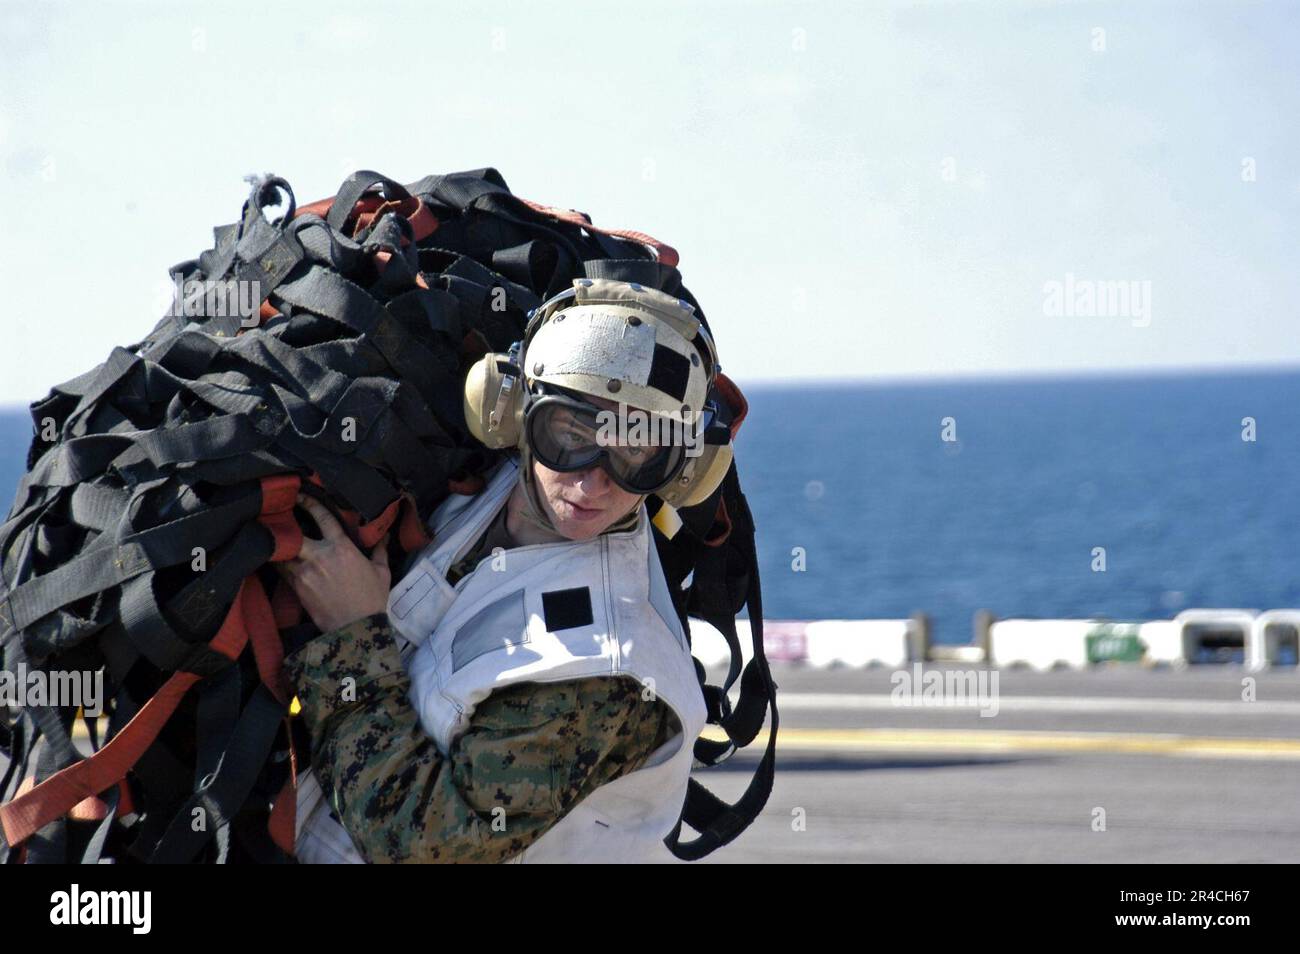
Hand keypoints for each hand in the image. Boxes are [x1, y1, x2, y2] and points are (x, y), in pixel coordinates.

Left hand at [276, 495, 390, 632]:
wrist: (355, 628)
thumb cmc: (372, 600)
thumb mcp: (382, 572)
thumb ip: (379, 551)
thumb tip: (382, 537)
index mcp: (342, 548)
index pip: (323, 518)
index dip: (311, 503)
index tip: (301, 496)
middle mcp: (320, 556)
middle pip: (294, 534)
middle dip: (284, 523)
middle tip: (275, 514)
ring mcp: (305, 572)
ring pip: (283, 552)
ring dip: (278, 545)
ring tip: (271, 537)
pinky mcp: (296, 588)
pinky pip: (282, 571)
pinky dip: (278, 563)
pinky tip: (274, 558)